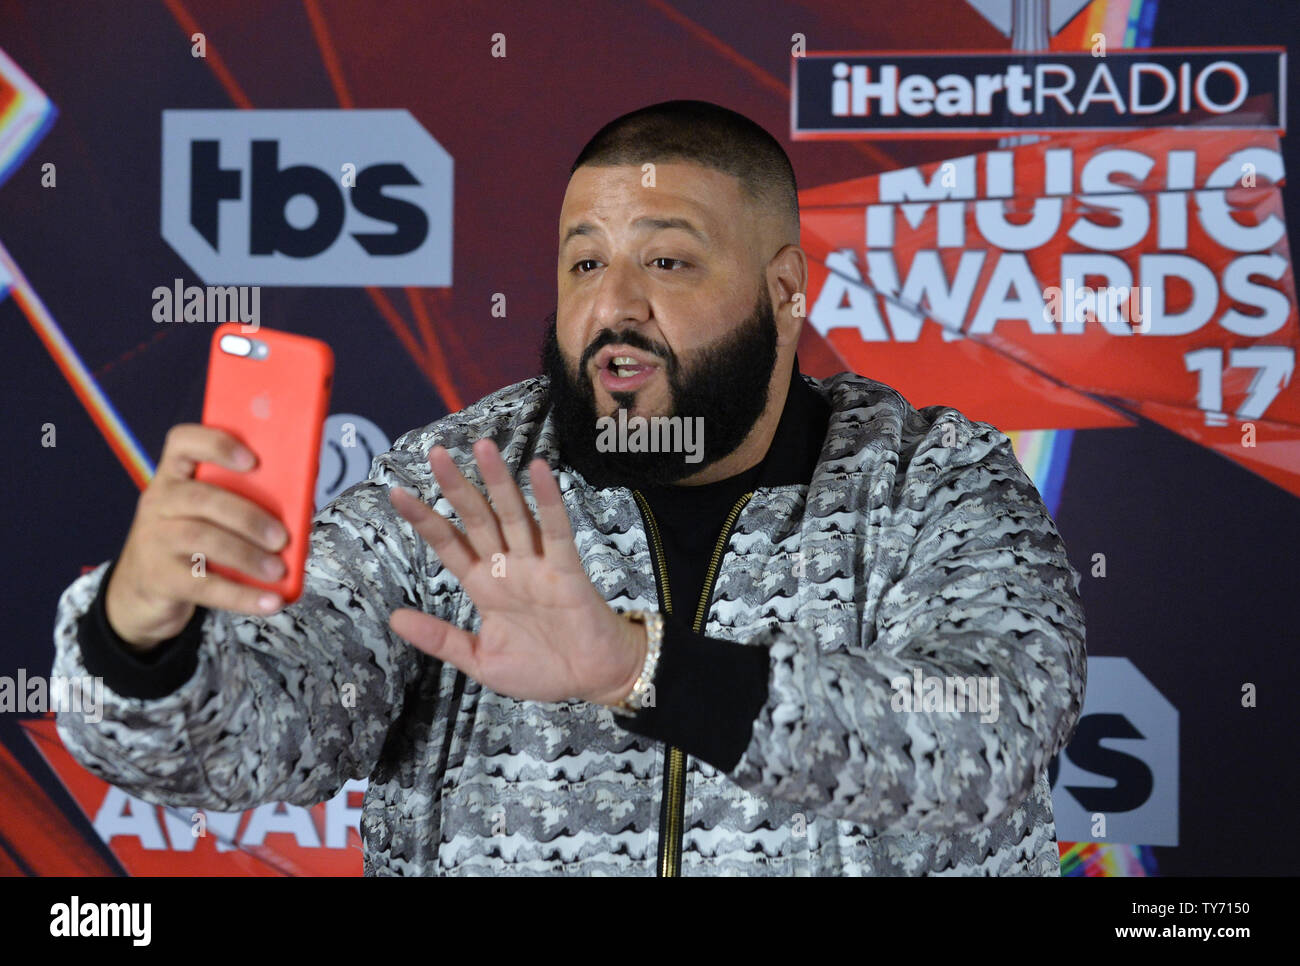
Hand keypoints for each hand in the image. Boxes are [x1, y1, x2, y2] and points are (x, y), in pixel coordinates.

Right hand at [105, 425, 289, 650]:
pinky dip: (242, 595)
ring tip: (278, 570)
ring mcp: (153, 539)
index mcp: (175, 475)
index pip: (182, 442)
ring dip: (248, 555)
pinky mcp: (159, 578)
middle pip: (202, 498)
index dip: (217, 444)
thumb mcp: (207, 513)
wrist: (142, 590)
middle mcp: (158, 501)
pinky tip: (271, 601)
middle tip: (282, 538)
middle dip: (248, 516)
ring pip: (201, 538)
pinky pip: (203, 585)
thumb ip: (242, 497)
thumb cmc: (191, 541)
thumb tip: (301, 496)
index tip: (254, 460)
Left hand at [387, 439, 646, 705]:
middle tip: (436, 452)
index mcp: (484, 585)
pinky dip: (548, 501)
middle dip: (456, 487)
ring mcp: (537, 566)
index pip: (449, 545)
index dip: (424, 520)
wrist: (593, 682)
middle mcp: (508, 567)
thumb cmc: (541, 670)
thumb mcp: (481, 661)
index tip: (397, 493)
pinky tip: (540, 470)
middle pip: (477, 519)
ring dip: (498, 481)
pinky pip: (556, 532)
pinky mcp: (567, 571)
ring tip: (483, 447)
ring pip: (514, 515)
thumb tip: (394, 618)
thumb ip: (441, 639)